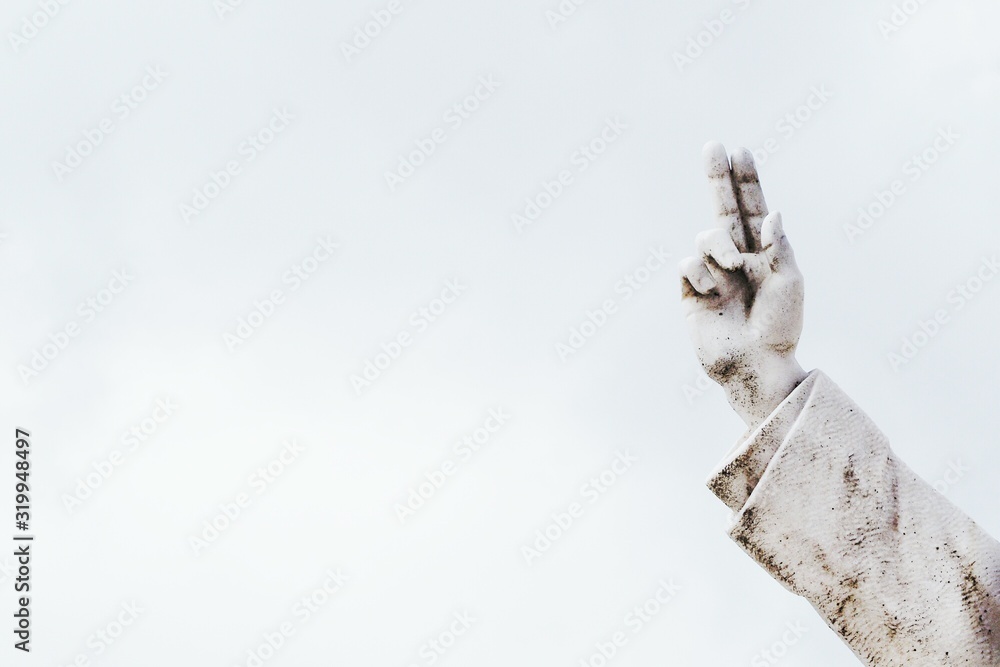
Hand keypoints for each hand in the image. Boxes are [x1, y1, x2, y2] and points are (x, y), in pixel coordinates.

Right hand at [679, 142, 806, 427]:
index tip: (740, 150)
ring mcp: (712, 273)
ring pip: (704, 236)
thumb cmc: (779, 327)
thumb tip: (771, 212)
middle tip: (712, 145)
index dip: (746, 180)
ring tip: (733, 271)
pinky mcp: (691, 291)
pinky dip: (703, 275)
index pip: (752, 208)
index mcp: (763, 252)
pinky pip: (688, 264)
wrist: (754, 364)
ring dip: (719, 247)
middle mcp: (735, 257)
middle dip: (716, 176)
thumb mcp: (789, 282)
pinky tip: (713, 295)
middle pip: (722, 208)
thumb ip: (778, 245)